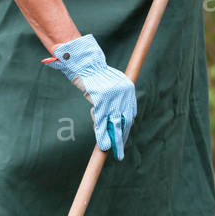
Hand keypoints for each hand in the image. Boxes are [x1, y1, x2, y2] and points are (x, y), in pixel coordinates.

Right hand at [44, 33, 136, 159]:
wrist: (84, 63)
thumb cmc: (93, 75)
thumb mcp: (106, 87)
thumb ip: (112, 100)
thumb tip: (126, 117)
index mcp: (128, 88)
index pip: (130, 114)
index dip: (126, 128)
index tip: (122, 137)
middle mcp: (124, 93)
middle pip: (125, 121)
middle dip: (122, 137)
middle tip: (120, 153)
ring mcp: (113, 97)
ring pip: (113, 123)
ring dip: (113, 139)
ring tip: (112, 152)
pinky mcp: (102, 101)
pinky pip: (102, 121)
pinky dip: (101, 133)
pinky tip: (103, 144)